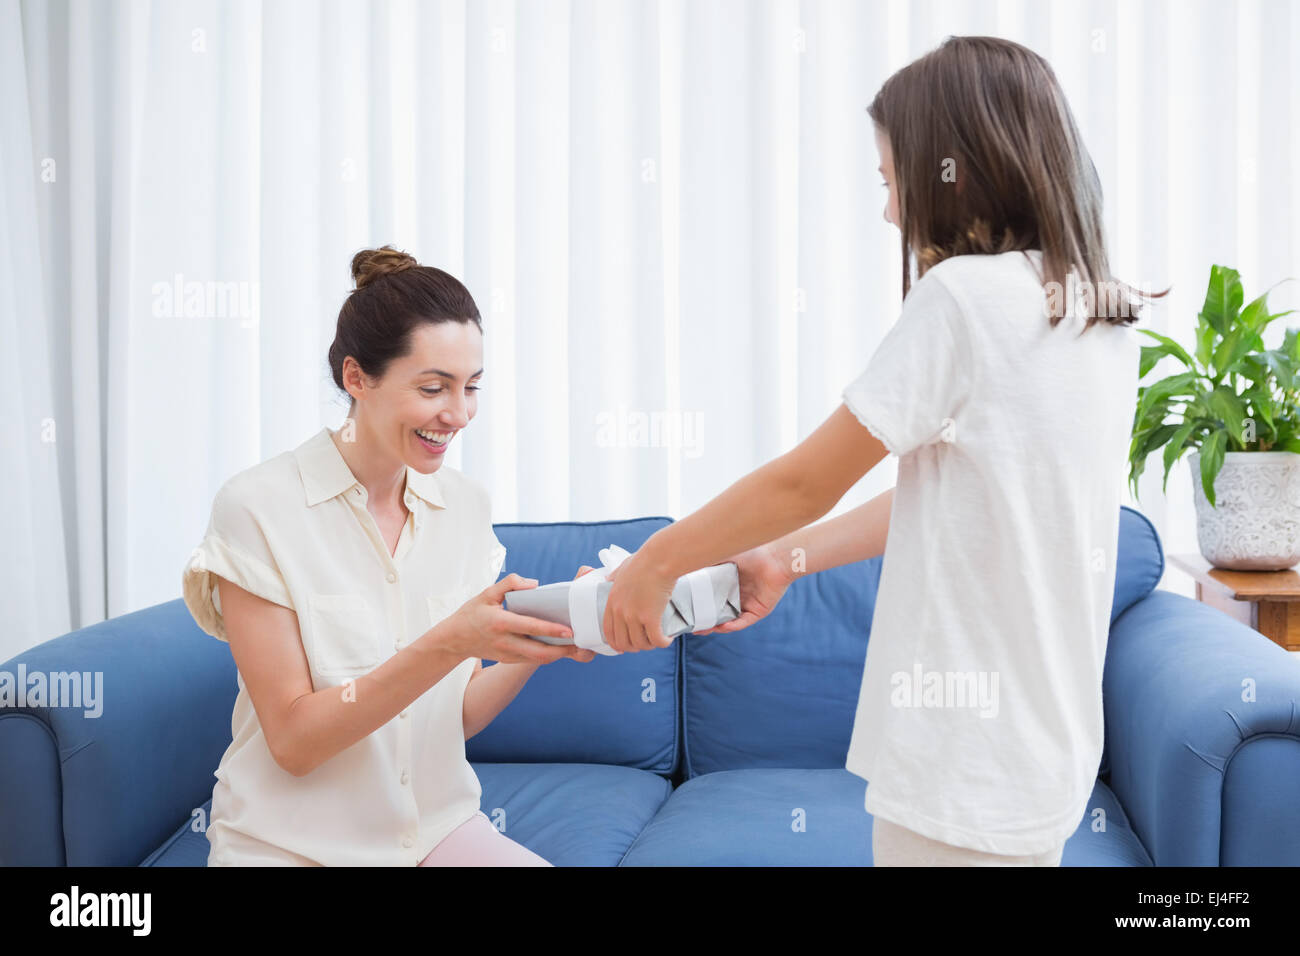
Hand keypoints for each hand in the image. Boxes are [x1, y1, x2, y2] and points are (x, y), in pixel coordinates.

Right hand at [445, 573, 597, 664]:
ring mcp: (507, 654)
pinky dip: (547, 655)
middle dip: (562, 651)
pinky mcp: (509, 660)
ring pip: (538, 659)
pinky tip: (560, 648)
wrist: (454, 640)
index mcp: (500, 623)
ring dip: (558, 655)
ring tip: (577, 648)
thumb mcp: (487, 593)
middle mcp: (505, 642)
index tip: (570, 630)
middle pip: (539, 652)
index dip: (551, 630)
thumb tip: (534, 584)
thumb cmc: (472, 613)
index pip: (530, 628)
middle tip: (581, 644)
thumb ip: (510, 584)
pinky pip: (532, 660)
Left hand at [600, 549, 677, 652]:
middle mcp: (620, 611)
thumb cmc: (644, 561)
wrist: (660, 559)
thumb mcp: (622, 568)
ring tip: (658, 640)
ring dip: (650, 645)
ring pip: (640, 644)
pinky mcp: (651, 618)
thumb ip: (614, 575)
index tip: (623, 647)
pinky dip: (663, 643)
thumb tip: (608, 577)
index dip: (616, 643)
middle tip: (645, 643)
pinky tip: (668, 639)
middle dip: (634, 647)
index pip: (608, 631)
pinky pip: (656, 640)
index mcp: (612, 601)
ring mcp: (634, 616)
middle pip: (623, 642)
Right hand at [693, 542, 793, 634]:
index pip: (710, 599)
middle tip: (689, 626)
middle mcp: (737, 596)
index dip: (698, 607)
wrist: (774, 556)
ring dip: (715, 627)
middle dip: (703, 621)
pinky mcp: (758, 611)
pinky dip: (732, 625)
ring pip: (728, 621)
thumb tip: (683, 562)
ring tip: (701, 630)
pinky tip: (722, 626)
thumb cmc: (750, 552)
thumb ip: (705, 562)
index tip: (684, 612)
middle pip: (717, 613)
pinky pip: (743, 621)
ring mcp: (747, 604)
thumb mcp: (722, 556)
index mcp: (728, 584)